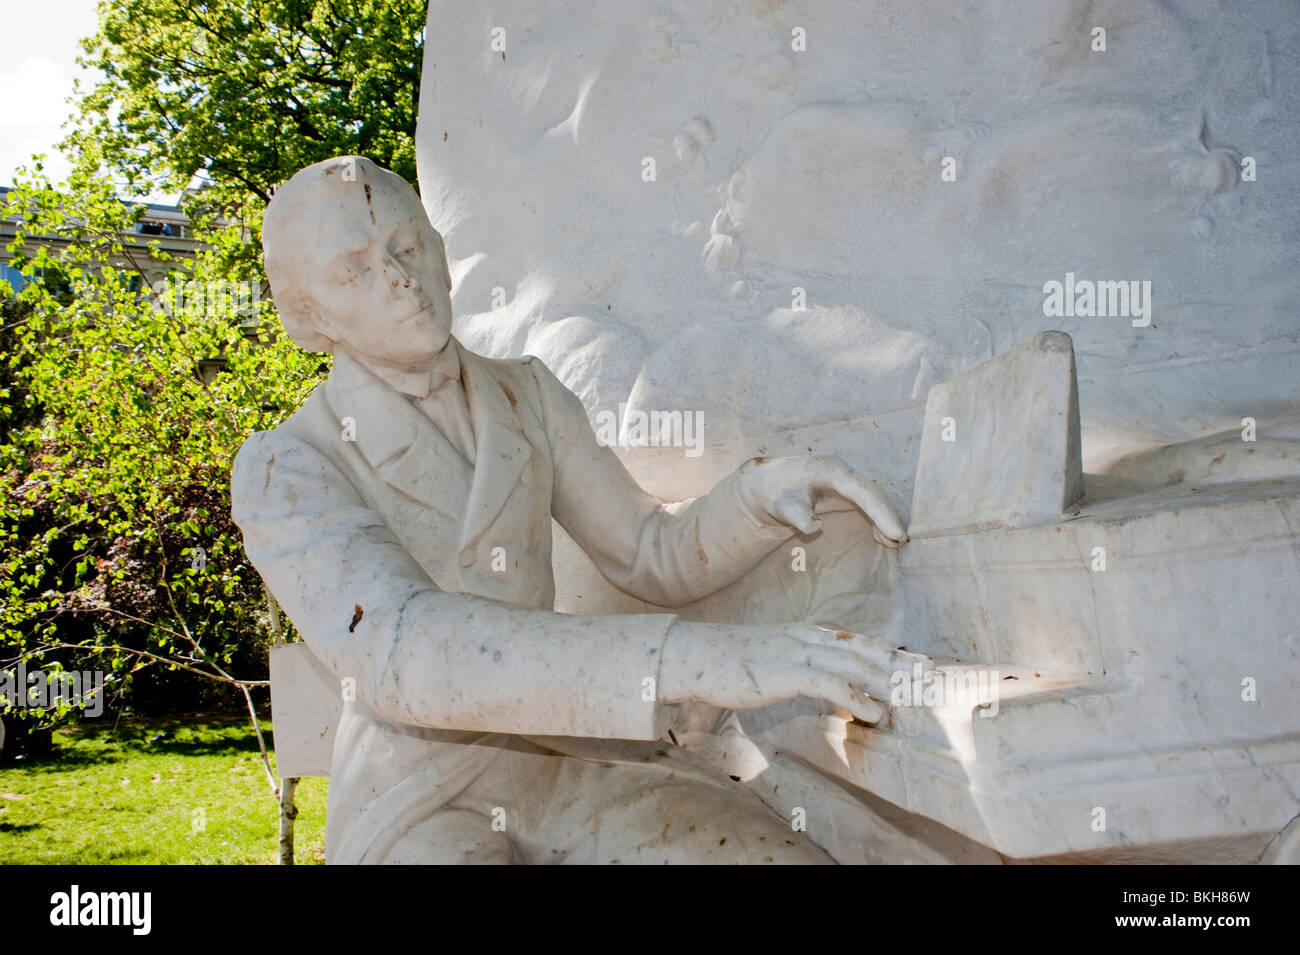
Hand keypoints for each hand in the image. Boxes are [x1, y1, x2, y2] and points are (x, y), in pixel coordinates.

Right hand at [658, 620, 932, 724]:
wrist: (692, 655)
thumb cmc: (727, 662)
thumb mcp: (770, 661)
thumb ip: (798, 669)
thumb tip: (823, 686)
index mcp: (805, 634)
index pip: (857, 641)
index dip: (890, 652)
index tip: (917, 663)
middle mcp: (807, 638)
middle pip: (864, 649)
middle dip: (900, 663)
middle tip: (931, 676)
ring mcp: (796, 652)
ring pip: (854, 664)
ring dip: (887, 681)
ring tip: (913, 697)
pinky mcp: (785, 671)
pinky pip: (829, 684)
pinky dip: (855, 697)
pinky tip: (873, 713)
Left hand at [736, 455, 907, 547]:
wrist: (768, 485)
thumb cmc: (775, 494)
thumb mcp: (782, 506)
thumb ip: (796, 515)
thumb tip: (813, 525)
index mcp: (830, 470)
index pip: (862, 491)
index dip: (881, 512)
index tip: (895, 533)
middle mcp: (842, 472)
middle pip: (873, 493)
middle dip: (889, 516)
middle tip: (900, 542)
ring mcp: (845, 480)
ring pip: (873, 498)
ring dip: (885, 519)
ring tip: (895, 543)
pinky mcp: (845, 490)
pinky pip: (867, 503)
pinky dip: (877, 519)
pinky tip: (882, 537)